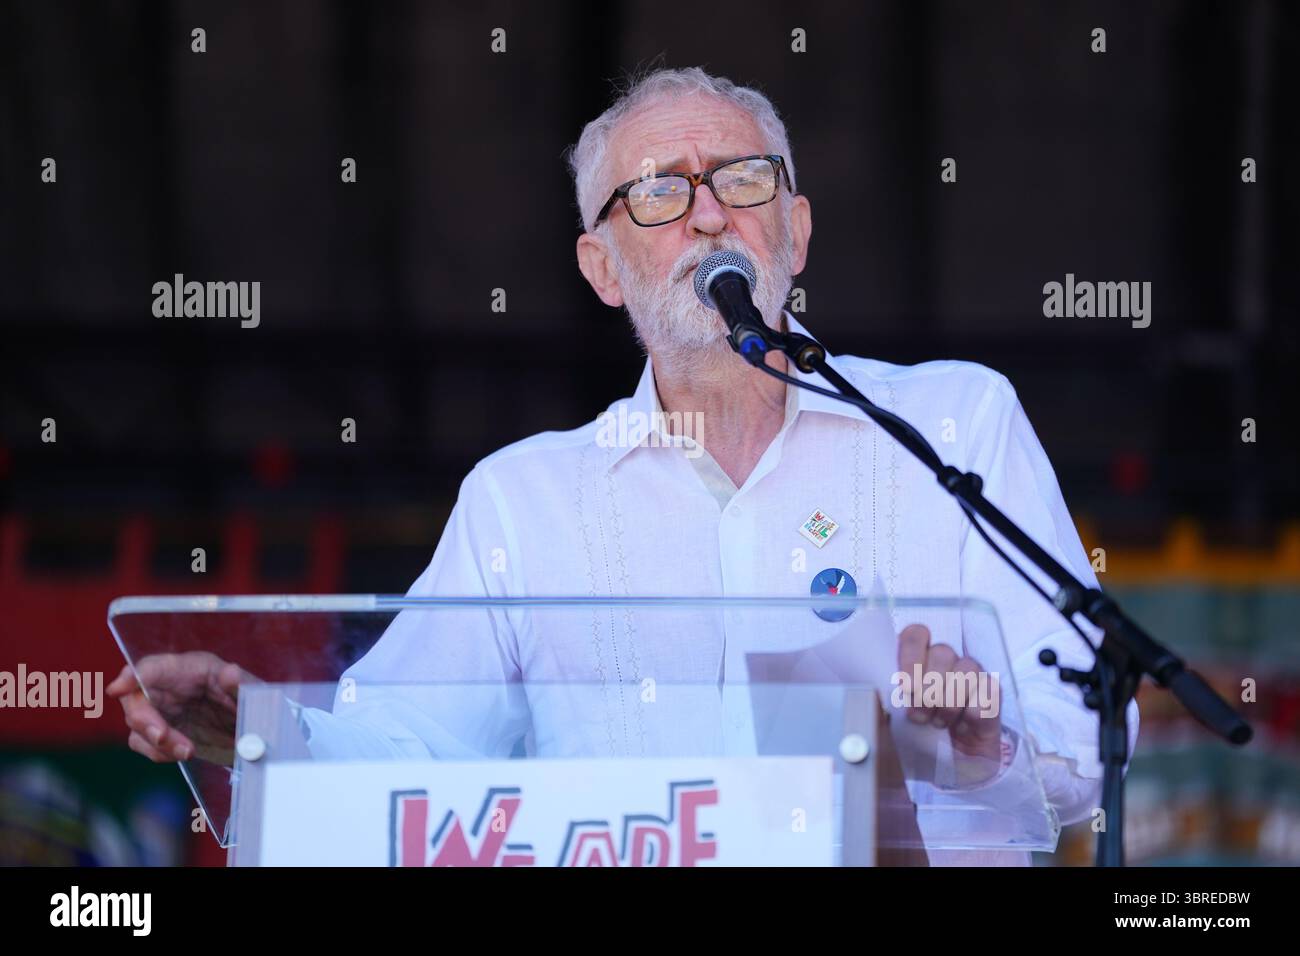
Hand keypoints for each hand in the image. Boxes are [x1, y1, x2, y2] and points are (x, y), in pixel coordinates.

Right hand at [107, 652, 257, 765]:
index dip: (132, 675)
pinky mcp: (165, 732)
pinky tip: (182, 754)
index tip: (118, 688)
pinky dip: (158, 753)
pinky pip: (144, 742)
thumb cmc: (254, 702)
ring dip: (155, 742)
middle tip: (163, 737)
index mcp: (192, 668)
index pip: (153, 667)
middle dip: (145, 721)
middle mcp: (172, 687)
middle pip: (136, 698)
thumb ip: (241, 683)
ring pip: (137, 724)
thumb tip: (229, 673)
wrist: (259, 733)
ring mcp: (165, 710)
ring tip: (188, 751)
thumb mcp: (253, 691)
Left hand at [897, 623, 1002, 782]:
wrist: (955, 762)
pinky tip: (963, 727)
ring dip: (949, 704)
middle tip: (917, 717)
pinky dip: (971, 714)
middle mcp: (947, 660)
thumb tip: (868, 694)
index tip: (904, 685)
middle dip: (927, 690)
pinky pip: (986, 693)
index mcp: (919, 658)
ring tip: (938, 724)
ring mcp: (972, 674)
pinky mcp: (992, 692)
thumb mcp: (898, 718)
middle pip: (942, 652)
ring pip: (965, 671)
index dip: (910, 655)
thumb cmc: (922, 735)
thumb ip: (887, 700)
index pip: (916, 634)